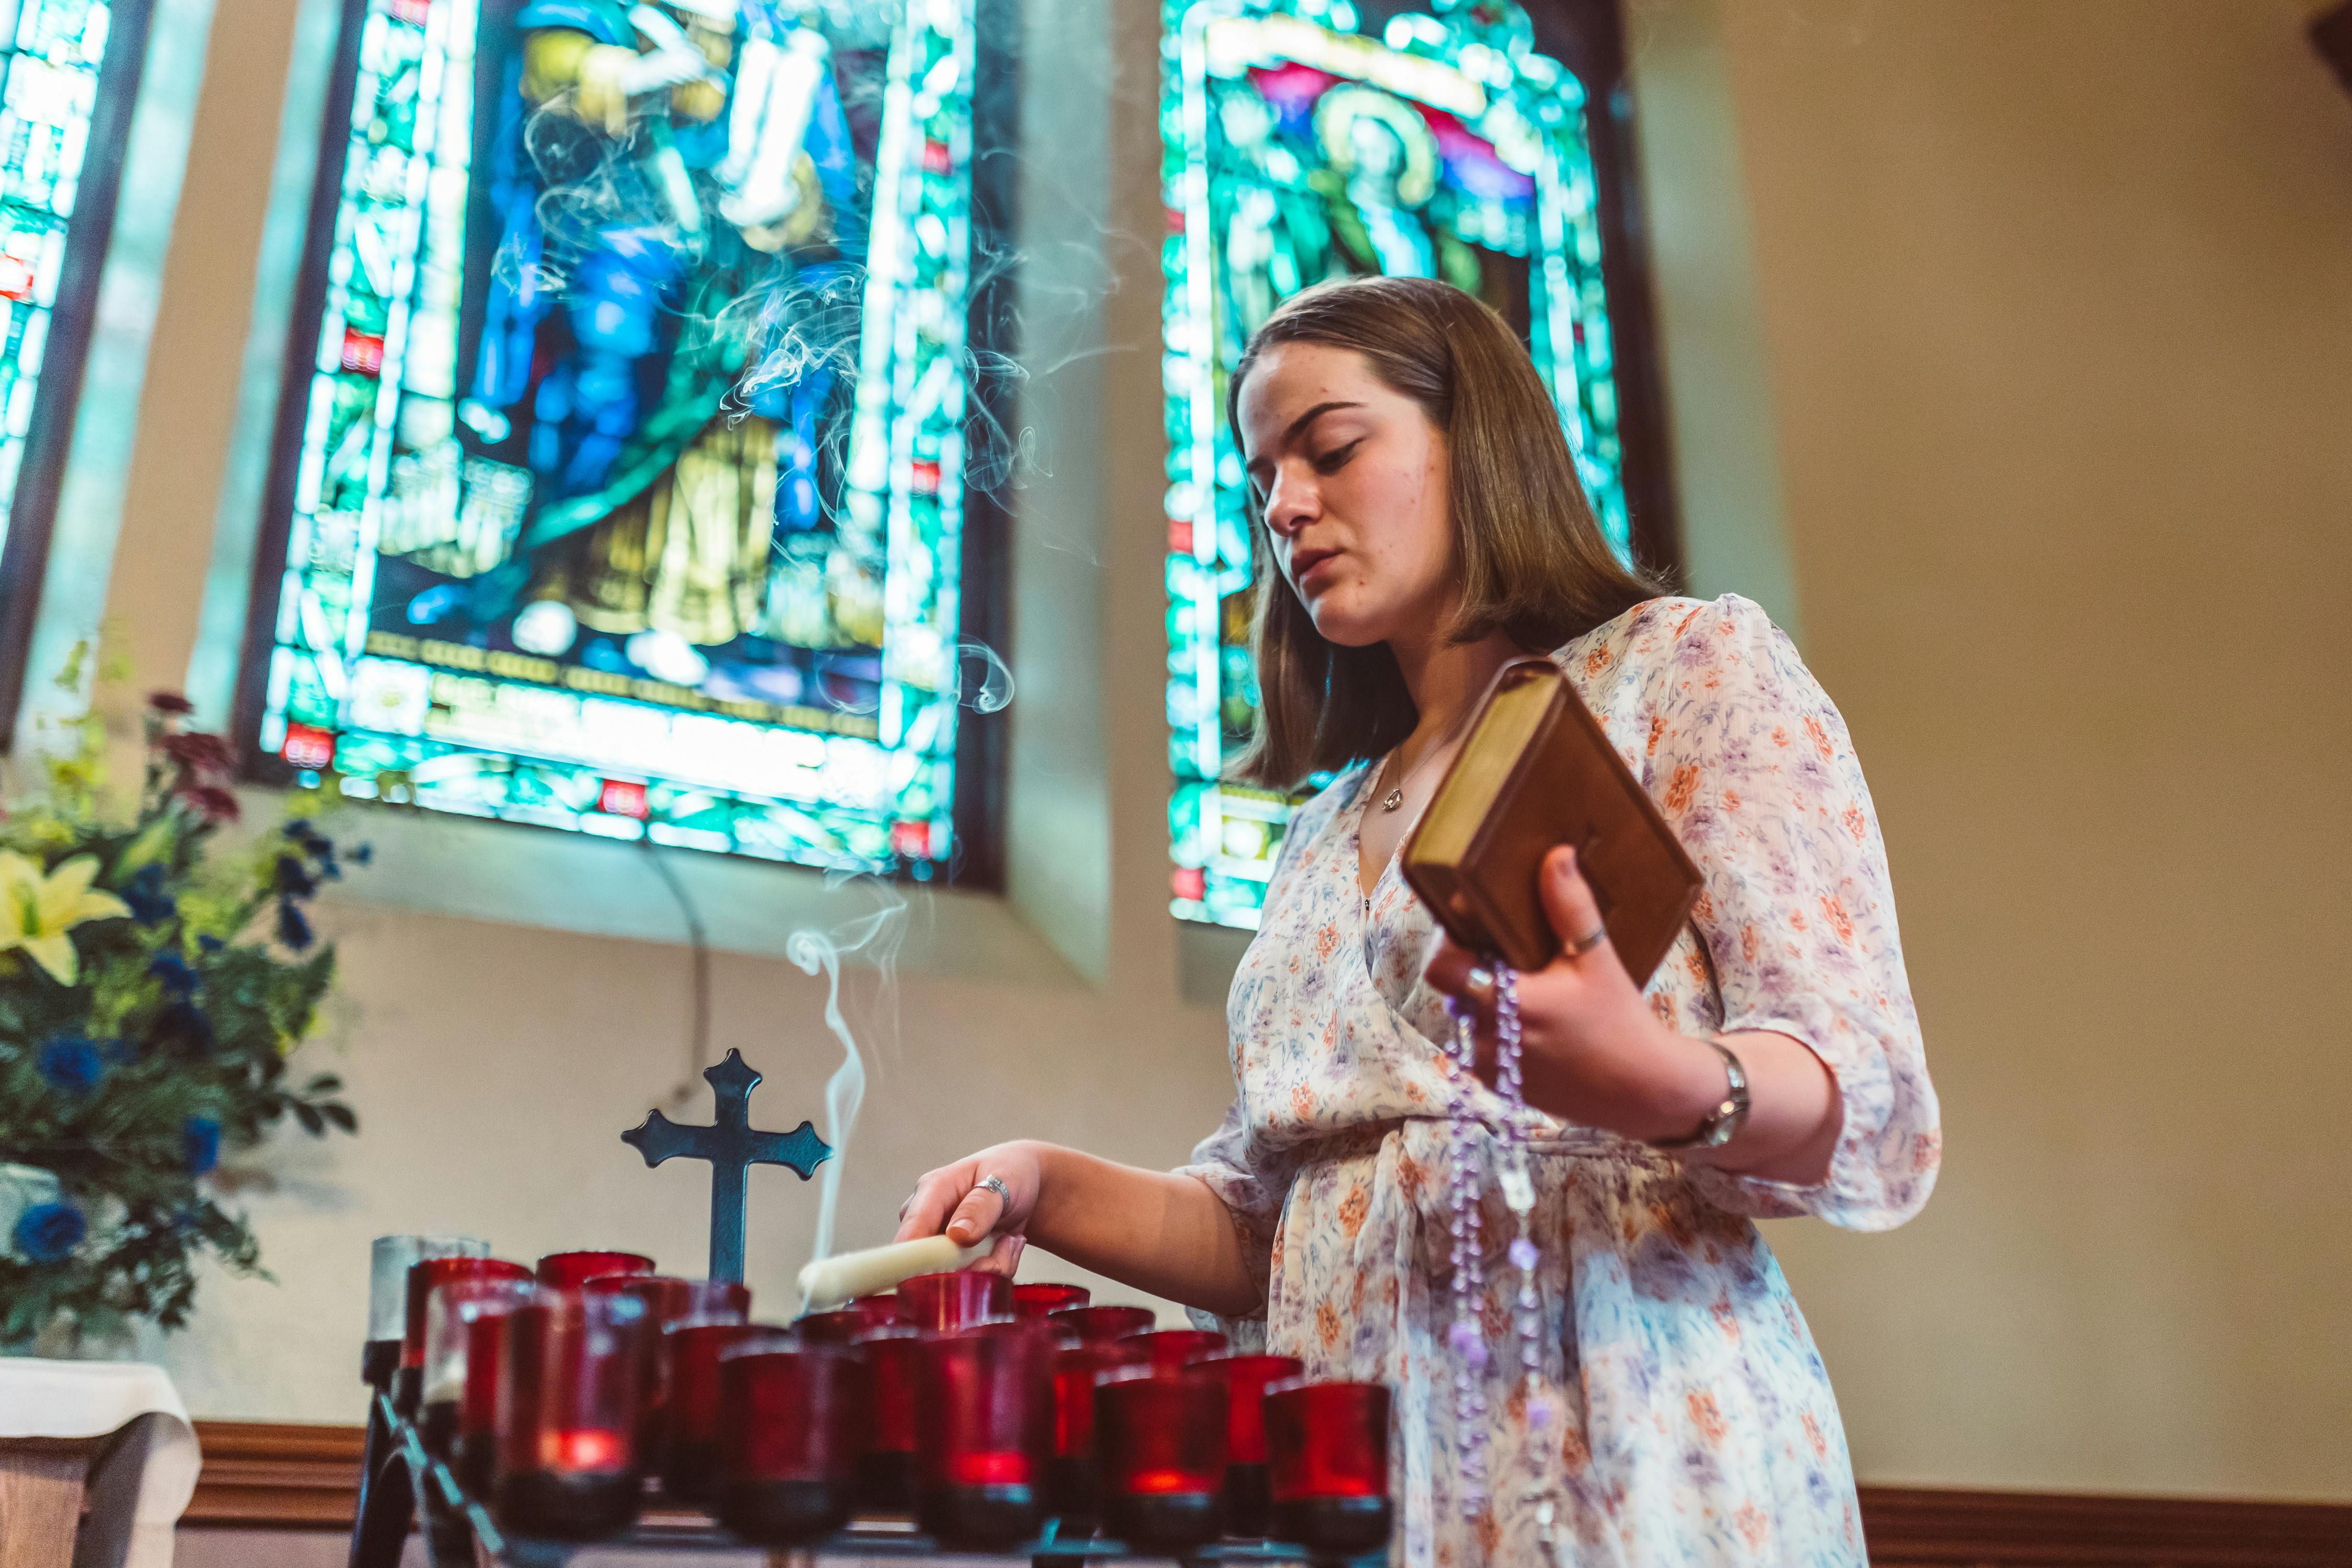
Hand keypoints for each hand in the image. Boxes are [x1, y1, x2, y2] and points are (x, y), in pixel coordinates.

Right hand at [893, 1141, 1043, 1277]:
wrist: (1025, 1184)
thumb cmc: (1009, 1173)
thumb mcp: (1003, 1180)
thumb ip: (981, 1205)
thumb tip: (957, 1235)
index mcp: (930, 1191)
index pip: (910, 1235)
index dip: (921, 1263)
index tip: (954, 1276)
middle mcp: (926, 1221)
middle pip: (929, 1266)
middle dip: (971, 1267)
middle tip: (1004, 1251)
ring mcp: (937, 1243)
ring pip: (953, 1278)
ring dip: (989, 1268)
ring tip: (1011, 1241)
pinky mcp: (953, 1261)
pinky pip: (970, 1281)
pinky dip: (995, 1270)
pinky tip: (1007, 1246)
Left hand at [1424, 846, 1717, 1140]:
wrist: (1641, 1091)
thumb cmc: (1620, 1021)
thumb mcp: (1597, 959)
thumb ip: (1570, 907)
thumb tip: (1556, 855)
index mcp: (1508, 1001)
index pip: (1441, 968)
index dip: (1448, 944)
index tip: (1471, 928)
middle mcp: (1488, 1038)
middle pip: (1451, 989)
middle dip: (1471, 968)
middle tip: (1503, 953)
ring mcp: (1488, 1067)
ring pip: (1463, 1017)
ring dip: (1481, 999)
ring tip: (1518, 985)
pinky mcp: (1498, 1085)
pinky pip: (1476, 1046)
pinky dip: (1492, 1029)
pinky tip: (1527, 1019)